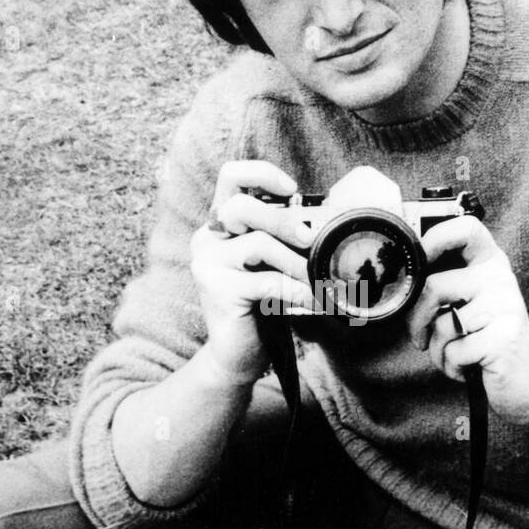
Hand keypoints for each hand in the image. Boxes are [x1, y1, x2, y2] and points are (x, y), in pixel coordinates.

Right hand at [191, 160, 317, 385]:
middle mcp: (207, 238)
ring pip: (257, 243)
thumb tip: (321, 214)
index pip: (231, 176)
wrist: (238, 354)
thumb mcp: (273, 261)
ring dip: (295, 262)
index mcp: (220, 223)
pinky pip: (266, 281)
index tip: (292, 190)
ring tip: (314, 280)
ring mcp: (207, 263)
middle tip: (311, 241)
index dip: (262, 174)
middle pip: (242, 206)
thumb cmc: (262, 303)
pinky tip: (310, 301)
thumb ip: (282, 234)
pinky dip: (296, 290)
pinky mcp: (217, 290)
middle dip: (284, 221)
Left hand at [405, 216, 528, 427]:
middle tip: (420, 337)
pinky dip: (452, 367)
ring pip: (443, 324)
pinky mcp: (504, 339)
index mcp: (491, 264)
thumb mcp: (470, 306)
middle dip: (417, 320)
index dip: (435, 237)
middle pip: (436, 286)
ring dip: (437, 351)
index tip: (419, 262)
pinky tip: (469, 369)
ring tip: (454, 357)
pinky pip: (455, 351)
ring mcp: (506, 308)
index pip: (466, 228)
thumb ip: (446, 287)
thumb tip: (401, 278)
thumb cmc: (488, 343)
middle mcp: (501, 280)